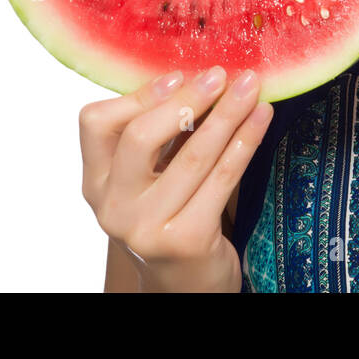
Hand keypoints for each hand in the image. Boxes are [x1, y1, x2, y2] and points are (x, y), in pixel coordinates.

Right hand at [79, 66, 273, 292]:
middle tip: (220, 75)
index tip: (179, 74)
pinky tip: (262, 117)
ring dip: (227, 113)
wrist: (189, 284)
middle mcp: (112, 207)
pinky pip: (223, 177)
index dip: (139, 94)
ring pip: (192, 155)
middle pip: (139, 137)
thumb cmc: (174, 214)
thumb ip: (160, 134)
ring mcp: (146, 227)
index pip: (96, 124)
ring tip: (251, 86)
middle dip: (186, 100)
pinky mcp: (186, 240)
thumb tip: (197, 74)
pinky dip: (245, 141)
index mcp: (96, 183)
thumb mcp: (152, 178)